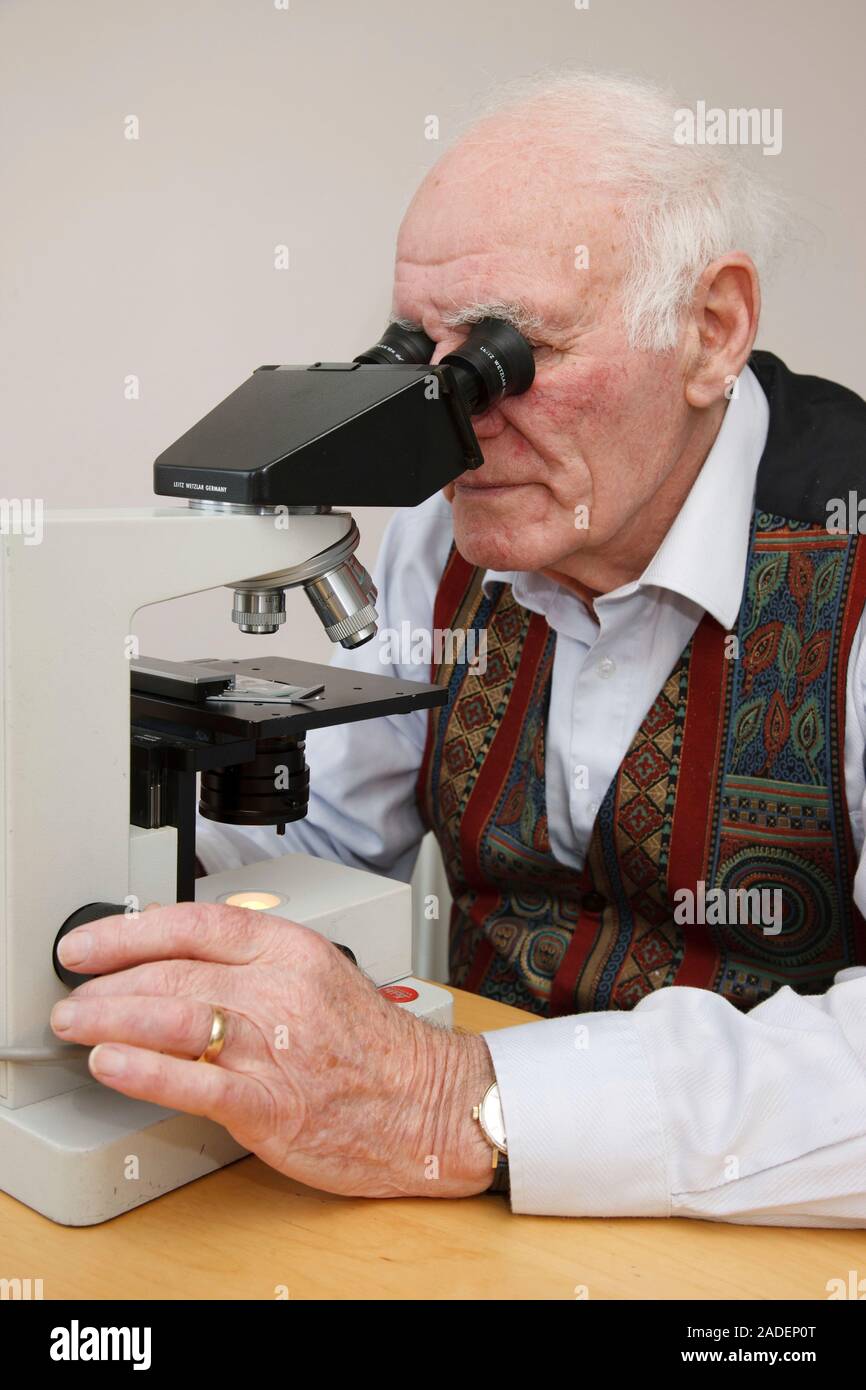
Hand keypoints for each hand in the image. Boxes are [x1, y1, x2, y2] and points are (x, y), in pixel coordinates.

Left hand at [49, 903, 496, 1198]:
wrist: (431, 1105)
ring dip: (109, 1020)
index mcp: (293, 949)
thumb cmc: (374, 1047)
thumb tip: (178, 964)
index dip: (128, 930)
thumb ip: (255, 966)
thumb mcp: (320, 977)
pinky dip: (143, 1073)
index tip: (85, 944)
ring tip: (75, 1026)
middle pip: (173, 971)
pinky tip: (110, 1066)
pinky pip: (194, 1083)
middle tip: (73, 998)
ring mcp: (276, 1045)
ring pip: (174, 1018)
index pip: (196, 922)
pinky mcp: (272, 1104)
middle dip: (107, 985)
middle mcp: (282, 988)